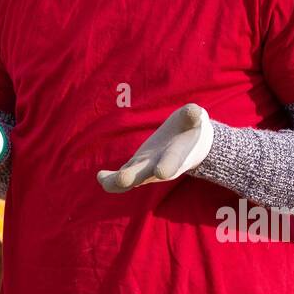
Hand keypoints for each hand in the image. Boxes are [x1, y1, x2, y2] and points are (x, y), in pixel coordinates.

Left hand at [96, 104, 213, 192]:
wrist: (190, 145)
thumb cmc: (190, 128)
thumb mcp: (194, 119)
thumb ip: (192, 116)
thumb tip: (194, 111)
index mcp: (176, 156)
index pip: (171, 161)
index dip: (167, 166)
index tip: (161, 172)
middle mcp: (159, 167)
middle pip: (144, 175)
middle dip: (133, 177)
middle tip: (122, 179)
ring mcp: (146, 170)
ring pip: (129, 180)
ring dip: (116, 182)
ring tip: (102, 178)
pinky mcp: (136, 168)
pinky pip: (121, 177)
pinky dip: (111, 179)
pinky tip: (100, 176)